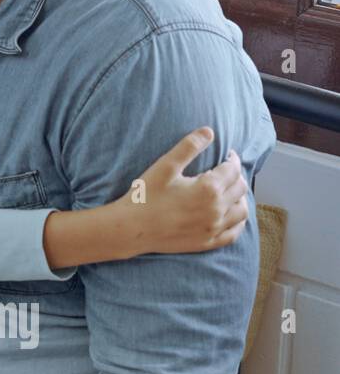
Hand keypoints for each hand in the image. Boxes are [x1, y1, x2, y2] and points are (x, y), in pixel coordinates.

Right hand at [123, 127, 249, 253]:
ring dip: (241, 198)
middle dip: (236, 176)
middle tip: (227, 171)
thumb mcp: (165, 166)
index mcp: (208, 188)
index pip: (232, 169)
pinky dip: (238, 222)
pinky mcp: (207, 242)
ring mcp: (213, 228)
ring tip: (231, 191)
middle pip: (240, 188)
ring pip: (241, 211)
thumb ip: (188, 146)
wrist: (132, 228)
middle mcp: (216, 209)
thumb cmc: (146, 195)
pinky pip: (233, 233)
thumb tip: (209, 131)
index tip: (227, 155)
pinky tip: (232, 215)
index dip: (232, 159)